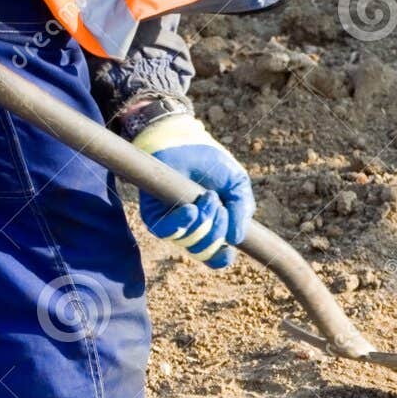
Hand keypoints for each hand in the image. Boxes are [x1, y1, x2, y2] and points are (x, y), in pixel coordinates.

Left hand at [131, 114, 255, 269]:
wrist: (183, 141)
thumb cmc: (210, 162)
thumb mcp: (237, 184)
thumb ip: (243, 210)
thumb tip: (236, 240)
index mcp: (212, 228)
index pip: (215, 257)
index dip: (223, 255)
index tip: (232, 243)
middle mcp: (191, 230)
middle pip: (205, 251)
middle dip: (217, 231)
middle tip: (218, 204)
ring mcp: (172, 225)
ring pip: (190, 243)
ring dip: (205, 222)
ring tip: (207, 196)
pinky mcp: (154, 216)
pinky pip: (168, 232)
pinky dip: (183, 223)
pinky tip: (191, 209)